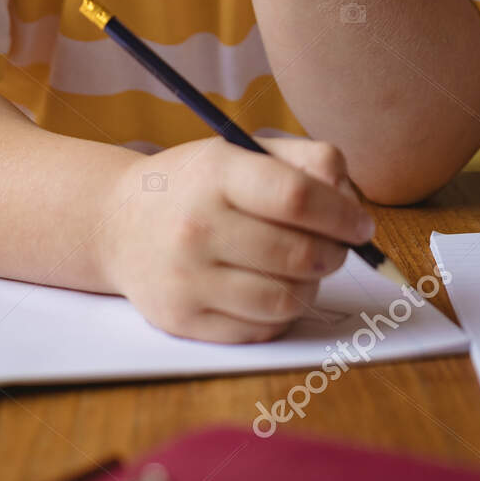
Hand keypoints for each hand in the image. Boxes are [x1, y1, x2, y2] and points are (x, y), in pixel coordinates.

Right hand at [105, 133, 373, 343]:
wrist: (117, 223)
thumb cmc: (195, 185)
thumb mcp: (241, 151)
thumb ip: (306, 161)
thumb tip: (351, 202)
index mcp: (216, 173)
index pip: (296, 197)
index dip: (343, 214)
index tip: (362, 225)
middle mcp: (197, 227)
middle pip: (298, 254)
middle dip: (335, 254)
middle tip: (337, 248)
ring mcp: (187, 278)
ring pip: (286, 299)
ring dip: (311, 286)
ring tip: (304, 268)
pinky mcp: (183, 320)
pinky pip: (261, 329)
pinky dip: (282, 313)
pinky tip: (273, 289)